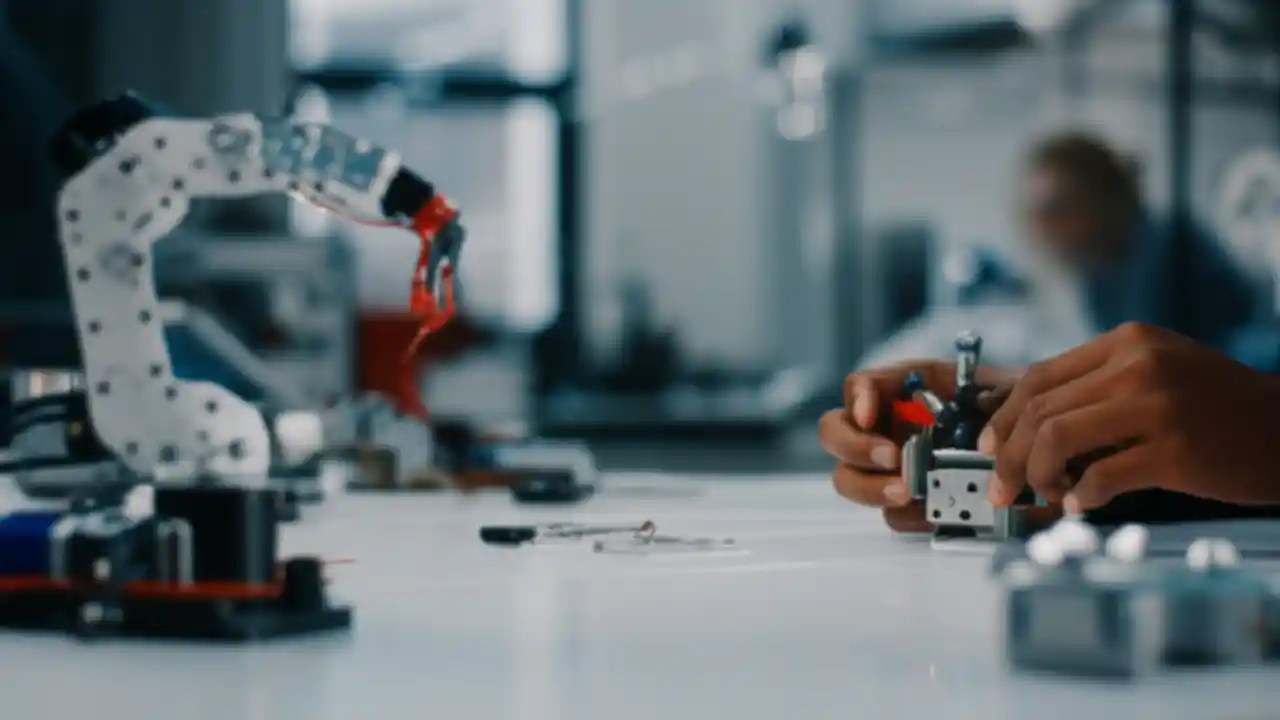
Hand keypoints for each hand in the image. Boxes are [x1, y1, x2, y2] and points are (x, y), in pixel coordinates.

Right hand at [820, 360, 1013, 530]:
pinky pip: (891, 514)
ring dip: (873, 488)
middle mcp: (886, 426)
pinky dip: (910, 515)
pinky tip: (934, 513)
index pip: (862, 384)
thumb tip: (987, 403)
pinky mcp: (906, 503)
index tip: (868, 415)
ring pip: (850, 478)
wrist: (1034, 456)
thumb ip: (997, 395)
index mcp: (906, 389)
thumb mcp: (1010, 393)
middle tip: (892, 459)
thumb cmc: (1014, 416)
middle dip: (856, 447)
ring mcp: (889, 468)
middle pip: (836, 432)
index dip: (858, 397)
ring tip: (908, 493)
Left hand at [982, 322, 1279, 513]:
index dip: (1001, 417)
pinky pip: (1101, 477)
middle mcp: (1137, 366)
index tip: (988, 446)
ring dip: (1038, 476)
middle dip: (1007, 455)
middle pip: (1039, 411)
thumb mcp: (1156, 371)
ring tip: (1049, 494)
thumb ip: (1096, 386)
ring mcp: (1157, 407)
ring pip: (1056, 441)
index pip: (1037, 377)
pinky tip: (1082, 505)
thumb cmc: (1216, 406)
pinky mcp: (1174, 451)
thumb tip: (1021, 421)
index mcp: (1126, 342)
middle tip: (1001, 486)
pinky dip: (1080, 497)